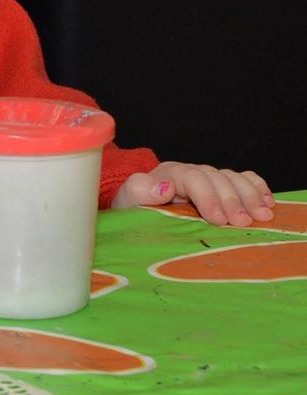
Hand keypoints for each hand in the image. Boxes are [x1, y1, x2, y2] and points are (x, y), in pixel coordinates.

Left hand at [114, 161, 273, 226]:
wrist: (139, 211)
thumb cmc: (135, 210)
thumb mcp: (128, 203)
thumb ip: (139, 191)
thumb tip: (164, 186)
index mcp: (168, 174)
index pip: (193, 178)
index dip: (208, 197)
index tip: (218, 219)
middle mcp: (191, 172)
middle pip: (217, 178)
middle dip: (232, 200)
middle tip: (244, 222)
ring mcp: (208, 177)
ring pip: (233, 178)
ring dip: (250, 196)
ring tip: (262, 215)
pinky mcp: (221, 185)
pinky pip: (243, 179)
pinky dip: (257, 188)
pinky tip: (267, 201)